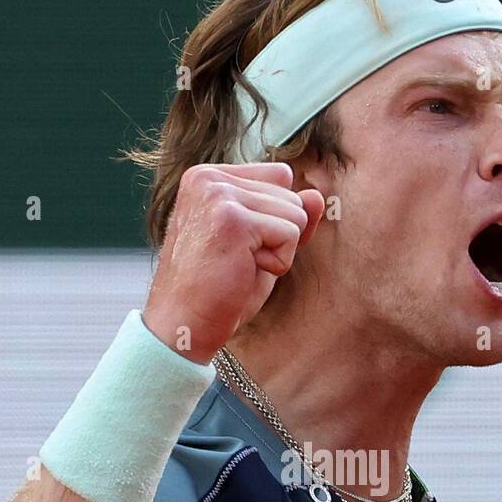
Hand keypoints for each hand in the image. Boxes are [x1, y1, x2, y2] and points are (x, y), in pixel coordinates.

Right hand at [142, 161, 325, 363]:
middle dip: (278, 237)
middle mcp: (209, 177)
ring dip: (278, 251)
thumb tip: (317, 196)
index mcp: (208, 177)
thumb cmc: (219, 290)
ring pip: (295, 214)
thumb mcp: (260, 245)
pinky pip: (290, 234)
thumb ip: (288, 216)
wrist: (184, 325)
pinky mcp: (233, 218)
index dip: (277, 218)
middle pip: (291, 195)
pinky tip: (243, 273)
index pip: (279, 176)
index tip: (243, 245)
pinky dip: (277, 263)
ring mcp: (218, 195)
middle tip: (238, 263)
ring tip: (240, 267)